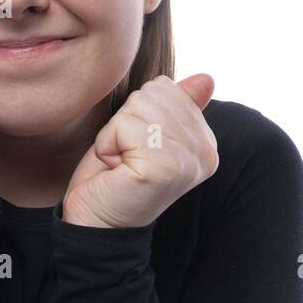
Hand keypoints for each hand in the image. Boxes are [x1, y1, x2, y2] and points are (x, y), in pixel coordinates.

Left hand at [62, 74, 218, 228]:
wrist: (95, 225)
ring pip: (137, 107)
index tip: (138, 150)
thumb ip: (175, 106)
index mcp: (205, 142)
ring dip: (115, 134)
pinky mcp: (164, 167)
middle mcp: (205, 151)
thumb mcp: (144, 133)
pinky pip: (123, 126)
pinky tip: (116, 170)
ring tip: (122, 164)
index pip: (166, 88)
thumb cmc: (114, 178)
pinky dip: (107, 145)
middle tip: (126, 158)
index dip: (137, 115)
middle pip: (152, 93)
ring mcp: (187, 159)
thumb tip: (207, 78)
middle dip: (125, 122)